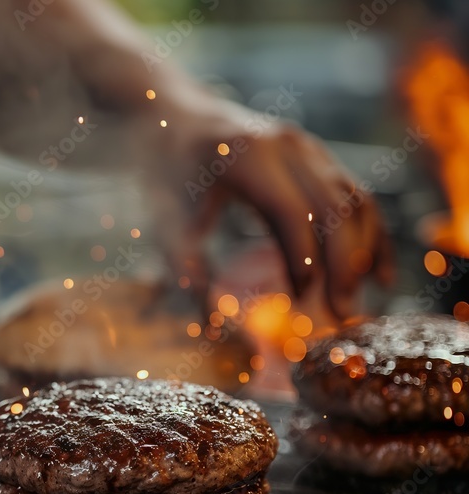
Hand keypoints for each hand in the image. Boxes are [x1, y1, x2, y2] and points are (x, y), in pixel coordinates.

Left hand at [144, 87, 393, 319]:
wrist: (175, 116)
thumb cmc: (167, 172)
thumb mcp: (166, 218)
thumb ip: (186, 268)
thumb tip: (209, 326)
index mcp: (245, 155)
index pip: (288, 209)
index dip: (302, 255)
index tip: (303, 299)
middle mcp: (285, 145)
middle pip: (332, 206)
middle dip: (342, 263)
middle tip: (340, 313)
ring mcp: (308, 148)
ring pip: (354, 201)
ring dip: (362, 254)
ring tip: (353, 302)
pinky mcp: (319, 157)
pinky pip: (356, 196)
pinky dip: (372, 235)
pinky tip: (378, 275)